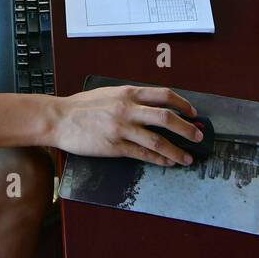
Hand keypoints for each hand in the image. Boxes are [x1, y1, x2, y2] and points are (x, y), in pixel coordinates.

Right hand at [52, 85, 200, 165]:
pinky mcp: (115, 147)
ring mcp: (122, 129)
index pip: (164, 95)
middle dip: (187, 128)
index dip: (183, 104)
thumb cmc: (82, 106)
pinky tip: (167, 164)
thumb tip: (151, 105)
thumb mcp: (109, 93)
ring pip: (158, 140)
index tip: (194, 113)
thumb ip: (130, 98)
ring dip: (176, 151)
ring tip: (188, 158)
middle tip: (199, 137)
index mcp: (128, 93)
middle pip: (166, 117)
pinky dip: (159, 160)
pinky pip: (143, 154)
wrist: (60, 118)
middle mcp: (128, 109)